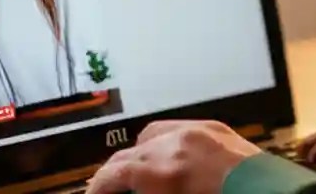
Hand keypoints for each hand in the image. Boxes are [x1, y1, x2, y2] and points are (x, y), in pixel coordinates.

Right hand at [86, 120, 260, 193]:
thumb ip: (147, 191)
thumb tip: (134, 187)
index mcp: (160, 172)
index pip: (110, 175)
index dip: (99, 188)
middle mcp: (173, 144)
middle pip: (127, 156)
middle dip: (116, 174)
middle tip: (113, 190)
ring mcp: (196, 132)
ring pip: (151, 137)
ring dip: (141, 156)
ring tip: (140, 177)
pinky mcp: (216, 128)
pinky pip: (179, 130)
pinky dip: (169, 144)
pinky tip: (171, 161)